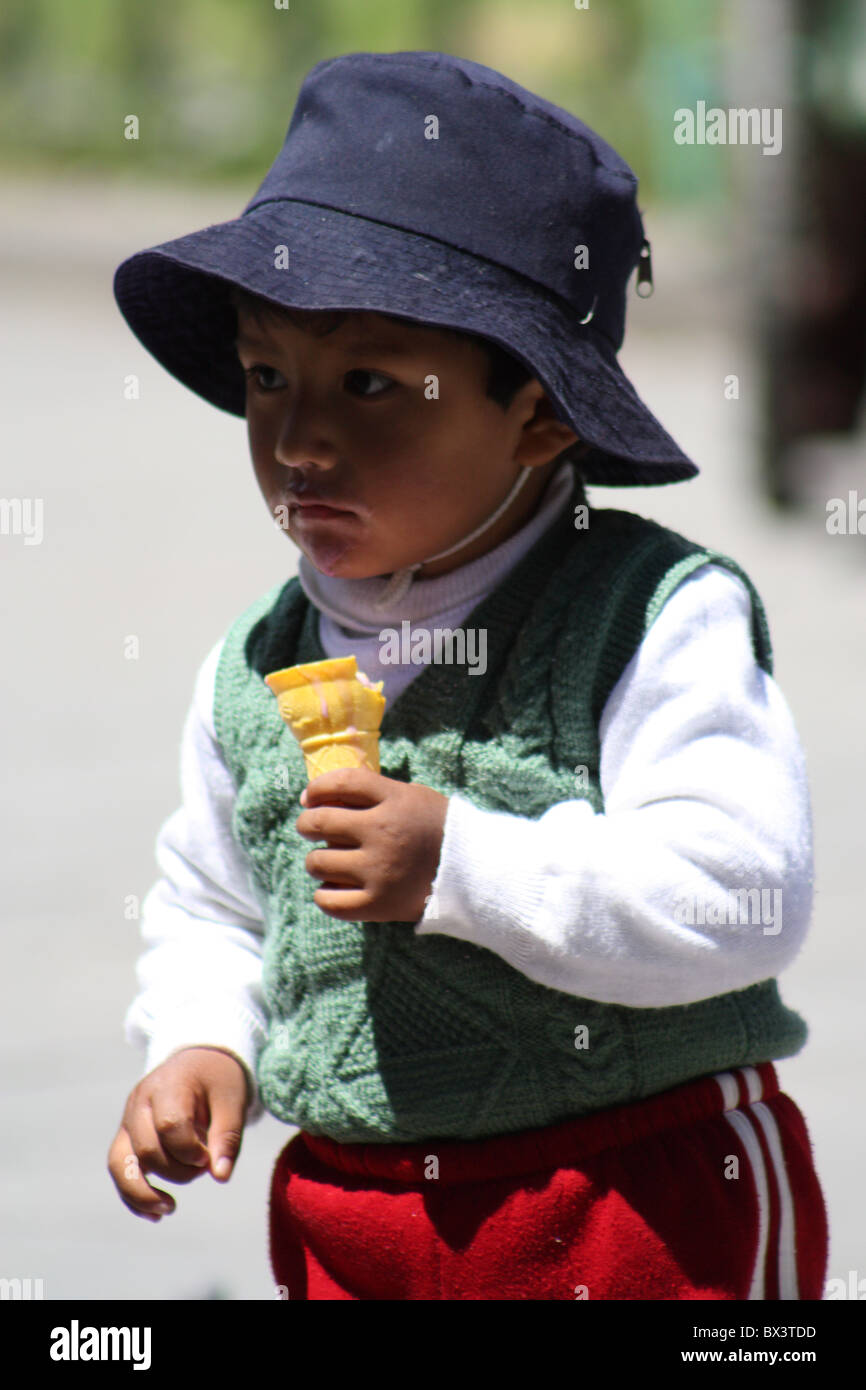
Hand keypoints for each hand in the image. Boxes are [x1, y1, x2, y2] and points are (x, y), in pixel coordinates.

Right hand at [107, 1047, 248, 1221]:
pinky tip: (155, 1213)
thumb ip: (228, 1136)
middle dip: (177, 1170)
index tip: (209, 1156)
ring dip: (142, 1193)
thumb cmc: (217, 1079)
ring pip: (119, 1164)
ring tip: (169, 1209)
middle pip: (146, 1149)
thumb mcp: (233, 1100)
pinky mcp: (127, 1135)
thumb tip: (220, 1176)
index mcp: (169, 1084)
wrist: (199, 1060)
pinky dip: (132, 1195)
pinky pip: (119, 1169)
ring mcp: (129, 1119)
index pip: (169, 1125)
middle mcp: (141, 1102)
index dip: (190, 1150)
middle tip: (203, 1167)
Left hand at [296, 767, 448, 921]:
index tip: (309, 797)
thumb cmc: (435, 830)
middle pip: (320, 822)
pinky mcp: (379, 904)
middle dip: (307, 823)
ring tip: (327, 861)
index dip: (317, 788)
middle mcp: (384, 833)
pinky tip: (334, 887)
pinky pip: (328, 901)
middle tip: (310, 828)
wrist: (472, 874)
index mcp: (395, 801)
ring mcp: (379, 870)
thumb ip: (372, 792)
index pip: (341, 782)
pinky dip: (324, 894)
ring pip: (317, 862)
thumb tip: (318, 796)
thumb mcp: (412, 797)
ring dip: (316, 860)